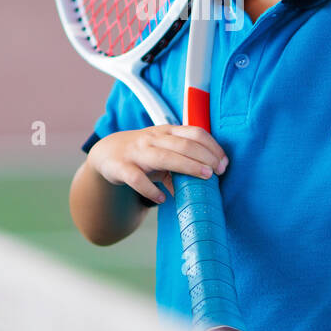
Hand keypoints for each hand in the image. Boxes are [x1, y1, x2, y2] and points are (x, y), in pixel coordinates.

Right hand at [87, 126, 228, 205]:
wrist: (106, 153)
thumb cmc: (143, 154)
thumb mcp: (164, 153)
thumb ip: (183, 166)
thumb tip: (206, 188)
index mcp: (166, 132)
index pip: (194, 132)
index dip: (212, 146)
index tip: (224, 163)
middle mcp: (153, 139)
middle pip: (183, 144)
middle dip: (204, 157)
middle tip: (218, 172)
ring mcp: (137, 152)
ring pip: (165, 157)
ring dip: (187, 167)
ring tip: (204, 178)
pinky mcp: (122, 168)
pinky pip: (137, 179)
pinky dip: (151, 190)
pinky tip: (163, 199)